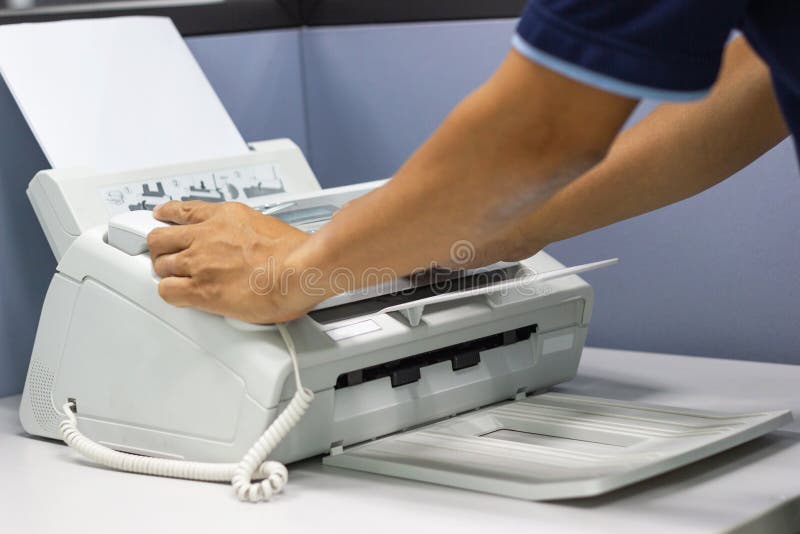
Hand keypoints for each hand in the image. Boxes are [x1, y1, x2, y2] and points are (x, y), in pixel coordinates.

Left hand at [148, 201, 320, 323]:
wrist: (299, 270)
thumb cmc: (296, 254)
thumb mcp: (269, 227)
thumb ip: (252, 234)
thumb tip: (257, 247)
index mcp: (227, 217)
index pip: (184, 211)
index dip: (168, 215)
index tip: (164, 216)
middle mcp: (208, 235)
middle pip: (161, 237)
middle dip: (162, 249)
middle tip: (168, 257)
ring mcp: (200, 262)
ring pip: (160, 264)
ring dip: (167, 273)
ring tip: (176, 280)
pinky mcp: (201, 289)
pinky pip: (167, 291)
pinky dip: (170, 294)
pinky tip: (180, 296)